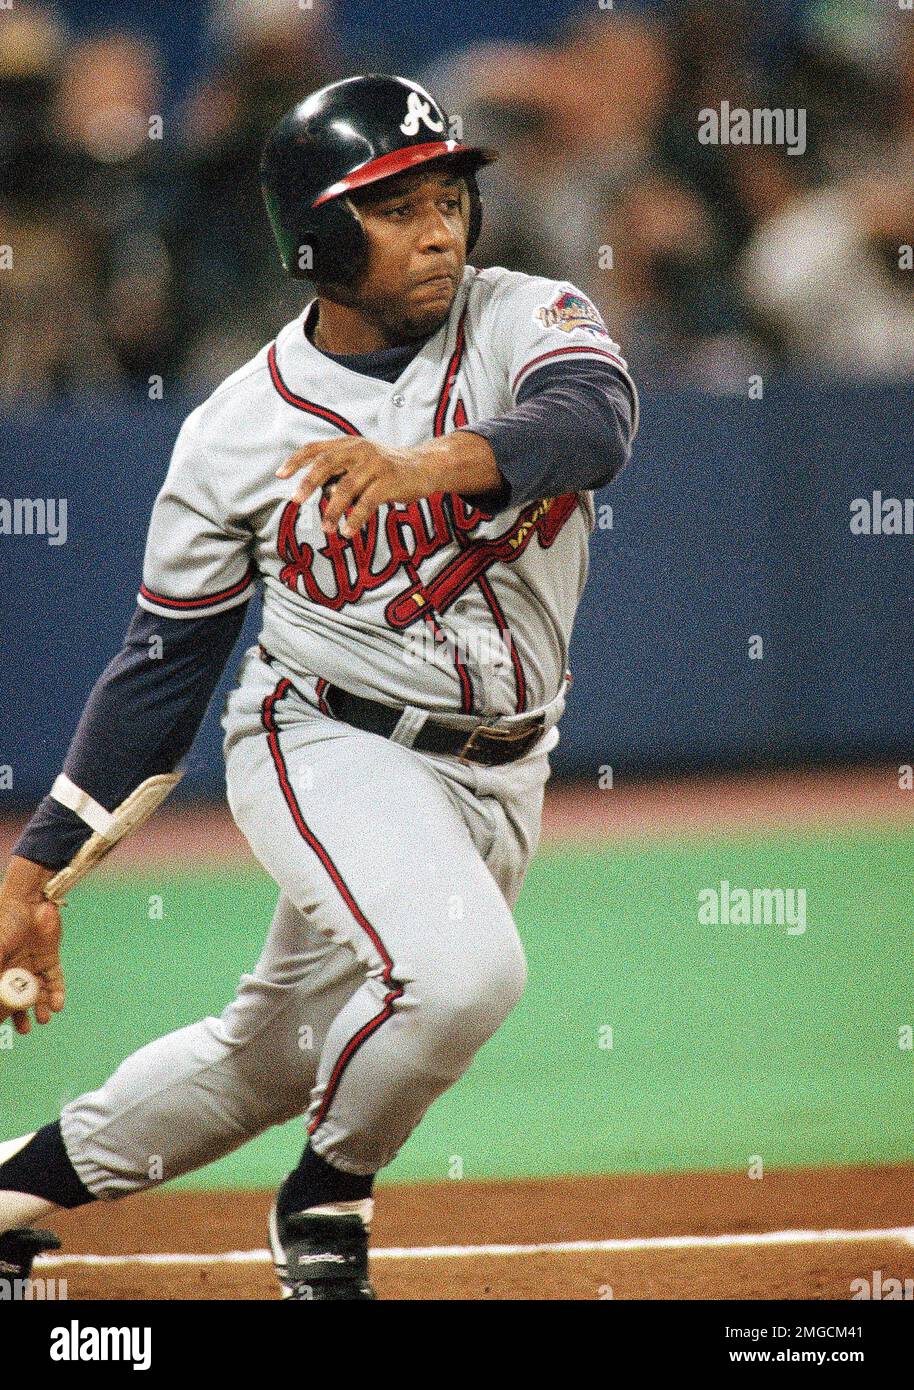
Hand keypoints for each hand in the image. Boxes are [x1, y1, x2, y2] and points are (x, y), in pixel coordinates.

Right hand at [0, 858, 64, 1034]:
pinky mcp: (49, 957)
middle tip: (26, 1029)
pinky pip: (55, 979)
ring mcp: (32, 964)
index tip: (2, 1026)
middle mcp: (15, 969)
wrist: (27, 900)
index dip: (1, 1011)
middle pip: (19, 998)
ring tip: (44, 1018)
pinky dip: (57, 992)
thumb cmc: (3, 921)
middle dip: (21, 1015)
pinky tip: (57, 1004)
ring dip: (42, 1006)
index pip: (1, 995)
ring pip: (38, 992)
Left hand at [276, 432, 502, 537]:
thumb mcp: (362, 463)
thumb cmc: (388, 468)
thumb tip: (318, 492)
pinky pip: (366, 503)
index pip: (315, 448)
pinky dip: (355, 519)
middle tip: (296, 501)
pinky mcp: (389, 481)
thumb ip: (340, 473)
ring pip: (345, 488)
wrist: (425, 466)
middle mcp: (359, 449)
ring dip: (333, 510)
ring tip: (327, 528)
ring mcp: (375, 464)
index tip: (280, 476)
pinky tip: (348, 532)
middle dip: (308, 483)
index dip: (296, 461)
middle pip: (326, 463)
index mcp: (348, 444)